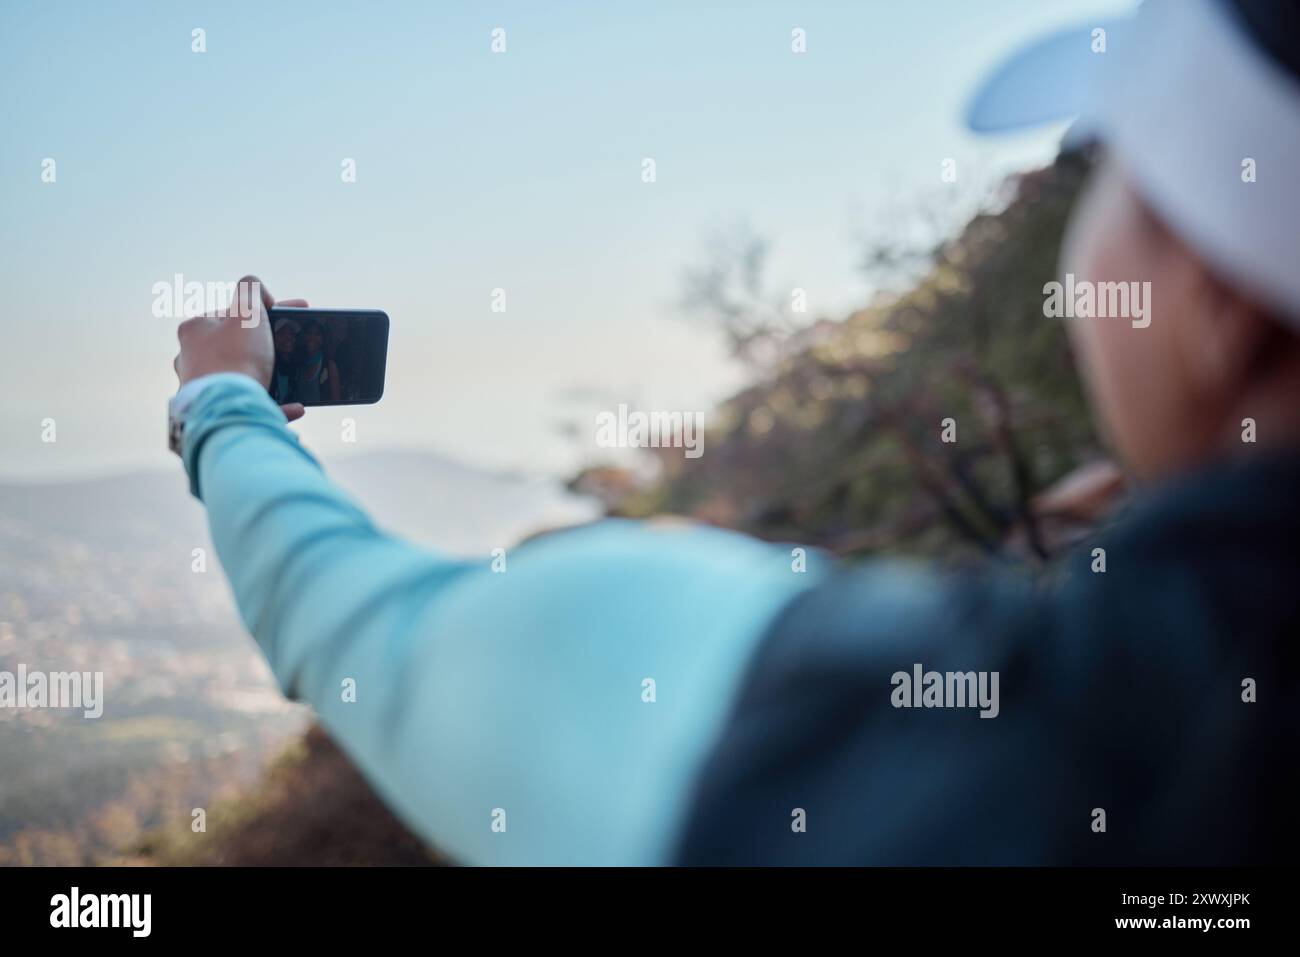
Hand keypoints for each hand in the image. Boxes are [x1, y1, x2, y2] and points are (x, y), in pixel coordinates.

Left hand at [174, 275, 307, 422]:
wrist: (228, 408)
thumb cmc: (236, 357)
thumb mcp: (247, 310)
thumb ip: (251, 289)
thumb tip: (255, 291)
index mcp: (195, 330)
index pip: (230, 313)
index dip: (263, 312)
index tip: (289, 316)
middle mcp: (190, 357)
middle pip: (234, 344)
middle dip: (265, 344)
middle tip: (291, 346)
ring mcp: (200, 387)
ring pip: (238, 375)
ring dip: (267, 374)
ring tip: (291, 377)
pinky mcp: (214, 411)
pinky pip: (247, 403)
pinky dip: (271, 403)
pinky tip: (294, 407)